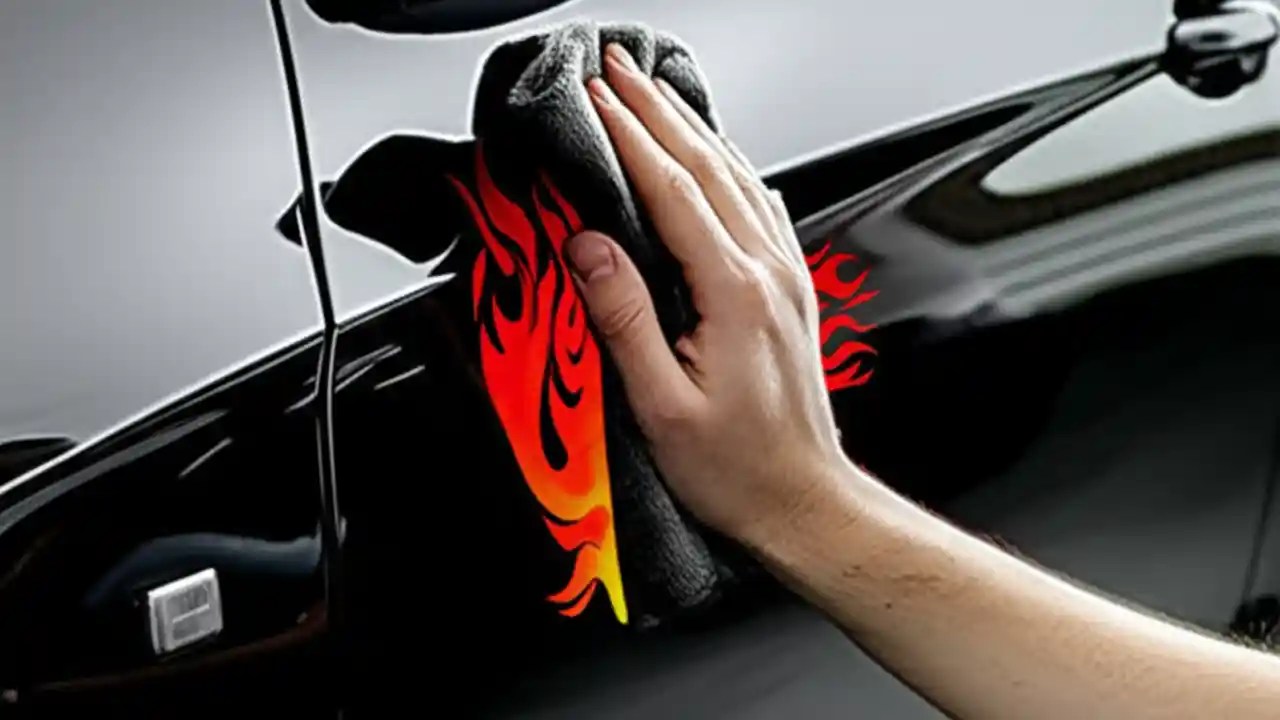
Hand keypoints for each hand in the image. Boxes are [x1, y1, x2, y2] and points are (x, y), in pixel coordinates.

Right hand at [567, 44, 848, 542]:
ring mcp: (785, 278)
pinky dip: (729, 165)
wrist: (802, 500)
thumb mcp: (660, 405)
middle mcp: (768, 273)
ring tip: (656, 93)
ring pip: (738, 177)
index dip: (629, 136)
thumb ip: (624, 320)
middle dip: (657, 110)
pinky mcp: (789, 292)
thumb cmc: (737, 467)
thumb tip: (588, 250)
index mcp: (735, 293)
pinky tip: (718, 158)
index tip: (596, 97)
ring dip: (693, 128)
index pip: (672, 190)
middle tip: (618, 68)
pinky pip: (760, 205)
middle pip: (708, 166)